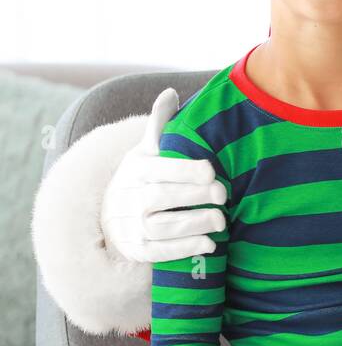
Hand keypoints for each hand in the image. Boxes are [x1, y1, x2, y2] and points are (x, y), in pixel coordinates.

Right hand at [101, 88, 227, 262]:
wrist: (114, 215)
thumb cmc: (143, 177)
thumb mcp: (148, 150)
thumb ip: (161, 125)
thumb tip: (170, 93)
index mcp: (136, 170)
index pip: (158, 169)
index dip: (184, 171)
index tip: (210, 172)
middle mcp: (129, 198)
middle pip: (161, 197)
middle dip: (194, 196)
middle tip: (223, 195)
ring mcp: (132, 226)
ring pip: (162, 226)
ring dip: (193, 224)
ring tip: (221, 220)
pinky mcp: (140, 249)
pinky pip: (161, 252)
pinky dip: (185, 249)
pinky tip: (210, 244)